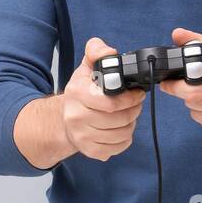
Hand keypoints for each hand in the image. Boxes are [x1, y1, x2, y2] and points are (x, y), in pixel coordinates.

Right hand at [60, 37, 145, 160]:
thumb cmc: (81, 92)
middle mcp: (76, 117)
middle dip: (134, 110)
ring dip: (131, 123)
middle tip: (136, 104)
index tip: (137, 94)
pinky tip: (121, 128)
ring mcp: (82, 136)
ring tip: (128, 115)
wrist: (64, 119)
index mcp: (77, 94)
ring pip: (121, 134)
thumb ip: (97, 52)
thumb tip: (110, 51)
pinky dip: (125, 138)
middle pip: (119, 119)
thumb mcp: (86, 67)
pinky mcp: (90, 150)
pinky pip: (118, 147)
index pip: (110, 102)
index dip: (129, 99)